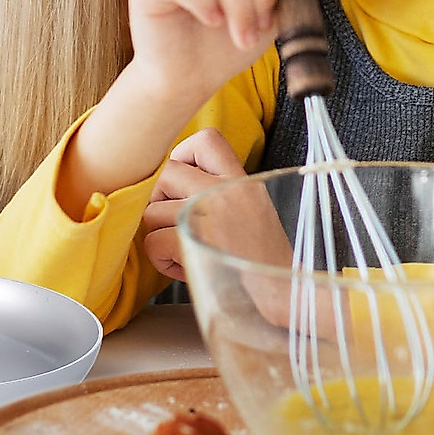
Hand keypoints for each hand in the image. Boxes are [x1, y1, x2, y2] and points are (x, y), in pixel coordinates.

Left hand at [142, 129, 246, 280]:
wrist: (283, 295)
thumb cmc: (259, 259)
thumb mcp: (249, 209)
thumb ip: (216, 189)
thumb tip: (163, 182)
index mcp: (241, 179)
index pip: (205, 139)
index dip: (182, 157)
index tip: (185, 185)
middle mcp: (225, 189)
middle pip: (164, 175)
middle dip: (161, 204)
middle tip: (180, 227)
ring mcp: (209, 213)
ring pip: (150, 212)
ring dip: (160, 236)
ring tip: (186, 251)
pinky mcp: (192, 240)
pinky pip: (151, 242)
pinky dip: (161, 260)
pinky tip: (185, 267)